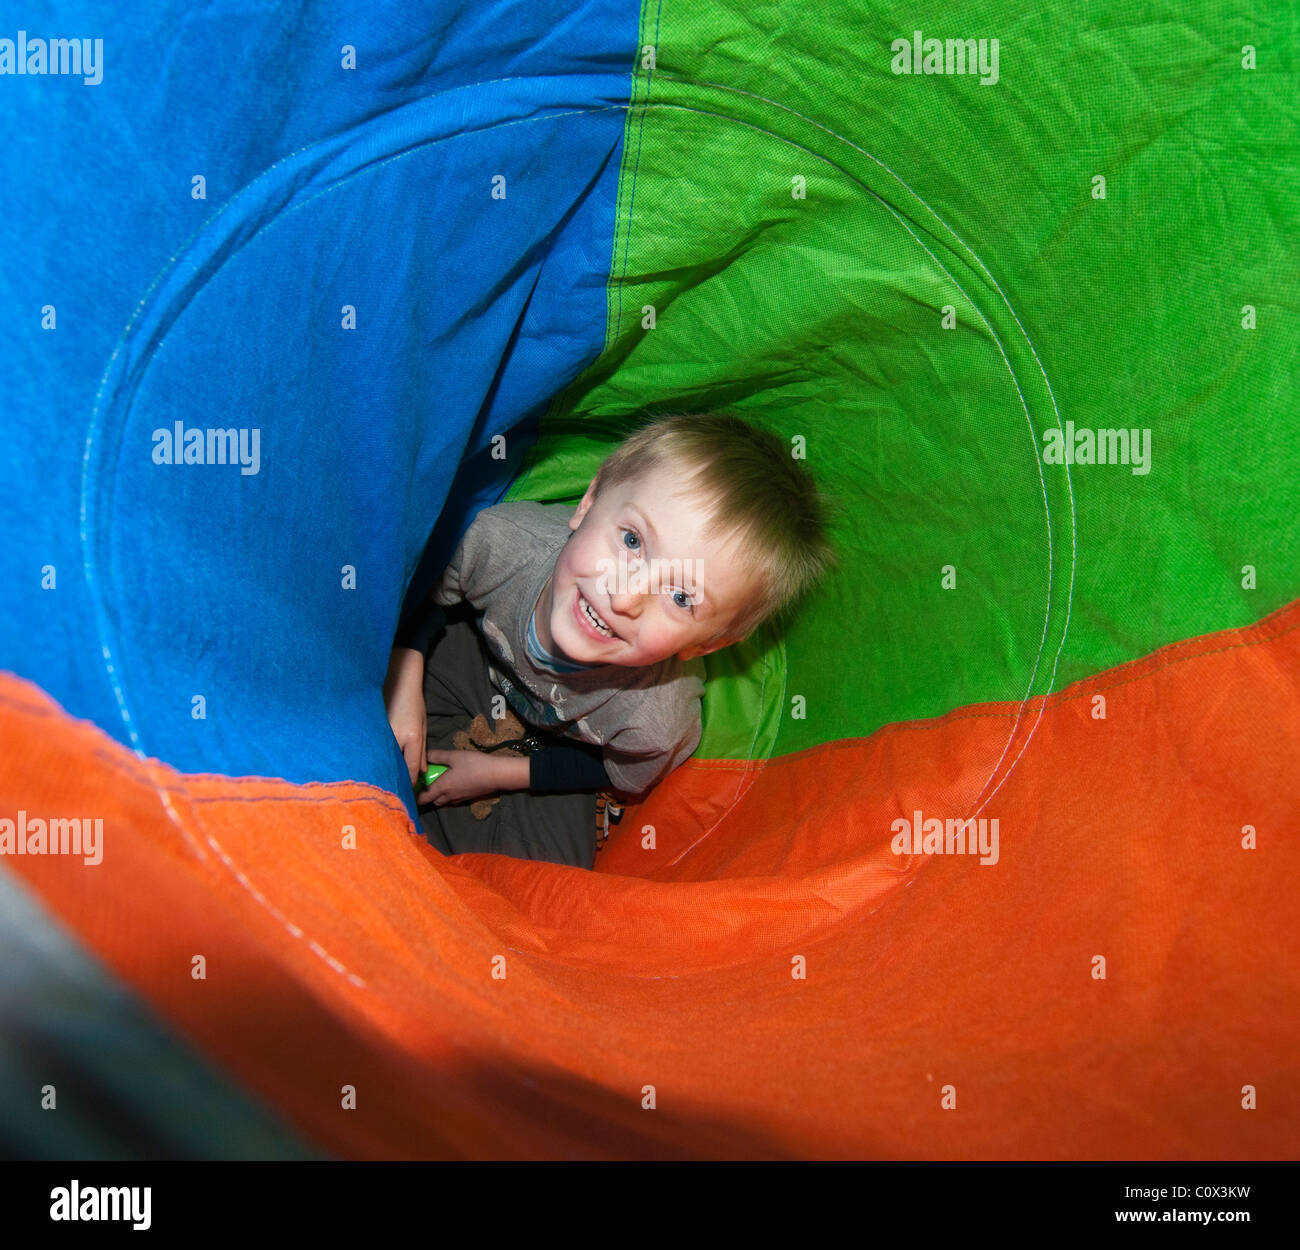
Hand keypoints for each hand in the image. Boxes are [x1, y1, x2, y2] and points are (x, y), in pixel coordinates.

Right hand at [383, 649, 426, 784]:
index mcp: (412, 737)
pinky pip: (375, 748)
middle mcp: (396, 737)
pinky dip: (377, 756)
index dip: (411, 781)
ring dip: (386, 768)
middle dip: (397, 778)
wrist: (398, 681)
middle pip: (396, 766)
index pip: (411, 767)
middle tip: (398, 790)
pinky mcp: (372, 730)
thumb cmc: (413, 702)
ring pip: (383, 758)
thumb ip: (422, 749)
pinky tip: (376, 762)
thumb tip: (423, 770)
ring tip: (386, 779)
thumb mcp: (423, 725)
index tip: (410, 790)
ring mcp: (382, 733)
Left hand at [418, 749, 526, 807]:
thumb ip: (437, 755)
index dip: (415, 797)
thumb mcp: (454, 756)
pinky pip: (454, 801)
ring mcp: (459, 799)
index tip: (409, 792)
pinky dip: (449, 797)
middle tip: (422, 787)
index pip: (423, 797)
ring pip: (443, 802)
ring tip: (436, 787)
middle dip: (426, 797)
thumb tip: (423, 755)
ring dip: (437, 797)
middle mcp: (449, 796)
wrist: (496, 775)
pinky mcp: (468, 798)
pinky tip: (452, 787)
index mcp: (442, 787)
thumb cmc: (474, 764)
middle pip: (432, 802)